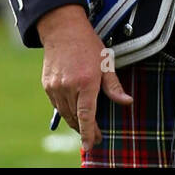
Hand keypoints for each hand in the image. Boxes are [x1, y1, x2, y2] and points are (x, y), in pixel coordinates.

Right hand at [37, 4, 131, 148]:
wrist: (64, 30)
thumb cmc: (89, 45)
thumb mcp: (107, 63)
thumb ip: (114, 87)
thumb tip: (127, 102)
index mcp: (87, 82)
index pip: (87, 115)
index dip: (89, 132)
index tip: (92, 144)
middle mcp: (69, 87)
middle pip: (76, 117)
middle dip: (85, 129)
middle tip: (95, 136)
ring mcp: (56, 87)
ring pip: (65, 113)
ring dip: (75, 122)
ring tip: (86, 126)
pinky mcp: (47, 85)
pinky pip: (57, 104)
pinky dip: (66, 110)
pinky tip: (74, 110)